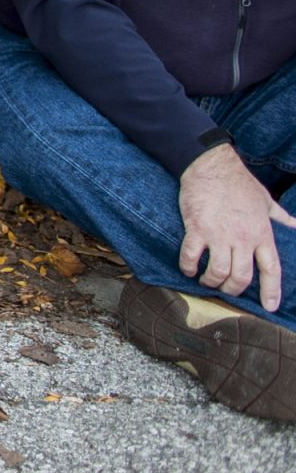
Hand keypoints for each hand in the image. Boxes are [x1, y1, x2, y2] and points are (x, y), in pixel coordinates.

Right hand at [178, 143, 295, 311]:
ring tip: (206, 281)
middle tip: (225, 289)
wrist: (211, 166)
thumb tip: (295, 223)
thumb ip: (280, 215)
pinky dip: (188, 268)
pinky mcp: (197, 229)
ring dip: (211, 282)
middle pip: (241, 277)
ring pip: (218, 272)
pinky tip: (188, 269)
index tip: (269, 306)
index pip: (271, 270)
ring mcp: (219, 235)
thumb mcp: (265, 200)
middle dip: (232, 290)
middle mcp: (243, 239)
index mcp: (261, 234)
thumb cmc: (239, 182)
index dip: (271, 291)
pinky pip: (191, 257)